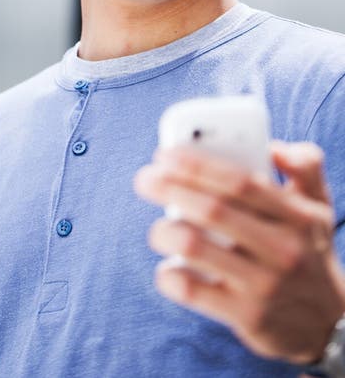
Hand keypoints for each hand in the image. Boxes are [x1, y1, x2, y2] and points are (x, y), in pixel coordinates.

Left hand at [133, 141, 344, 363]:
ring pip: (196, 248)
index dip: (196, 164)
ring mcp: (265, 286)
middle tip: (144, 179)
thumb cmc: (309, 251)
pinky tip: (167, 269)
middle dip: (169, 188)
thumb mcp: (319, 206)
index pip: (240, 181)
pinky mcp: (247, 317)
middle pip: (212, 210)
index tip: (164, 154)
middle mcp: (283, 249)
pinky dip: (169, 277)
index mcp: (297, 215)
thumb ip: (305, 166)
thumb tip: (273, 145)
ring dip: (165, 232)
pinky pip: (193, 292)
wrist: (330, 325)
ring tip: (158, 229)